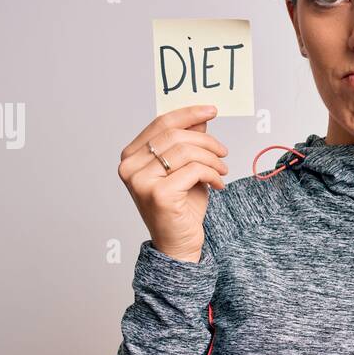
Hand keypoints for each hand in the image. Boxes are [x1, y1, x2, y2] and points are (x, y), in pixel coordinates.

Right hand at [118, 105, 229, 261]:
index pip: (161, 123)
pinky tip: (218, 184)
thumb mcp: (185, 168)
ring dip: (212, 159)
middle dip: (206, 141)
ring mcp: (141, 181)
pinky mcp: (158, 194)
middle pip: (176, 135)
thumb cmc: (180, 207)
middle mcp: (130, 167)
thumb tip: (201, 117)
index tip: (212, 110)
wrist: (178, 244)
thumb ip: (188, 143)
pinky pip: (194, 169)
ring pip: (186, 151)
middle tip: (223, 152)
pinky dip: (213, 174)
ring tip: (222, 171)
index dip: (189, 114)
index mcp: (131, 157)